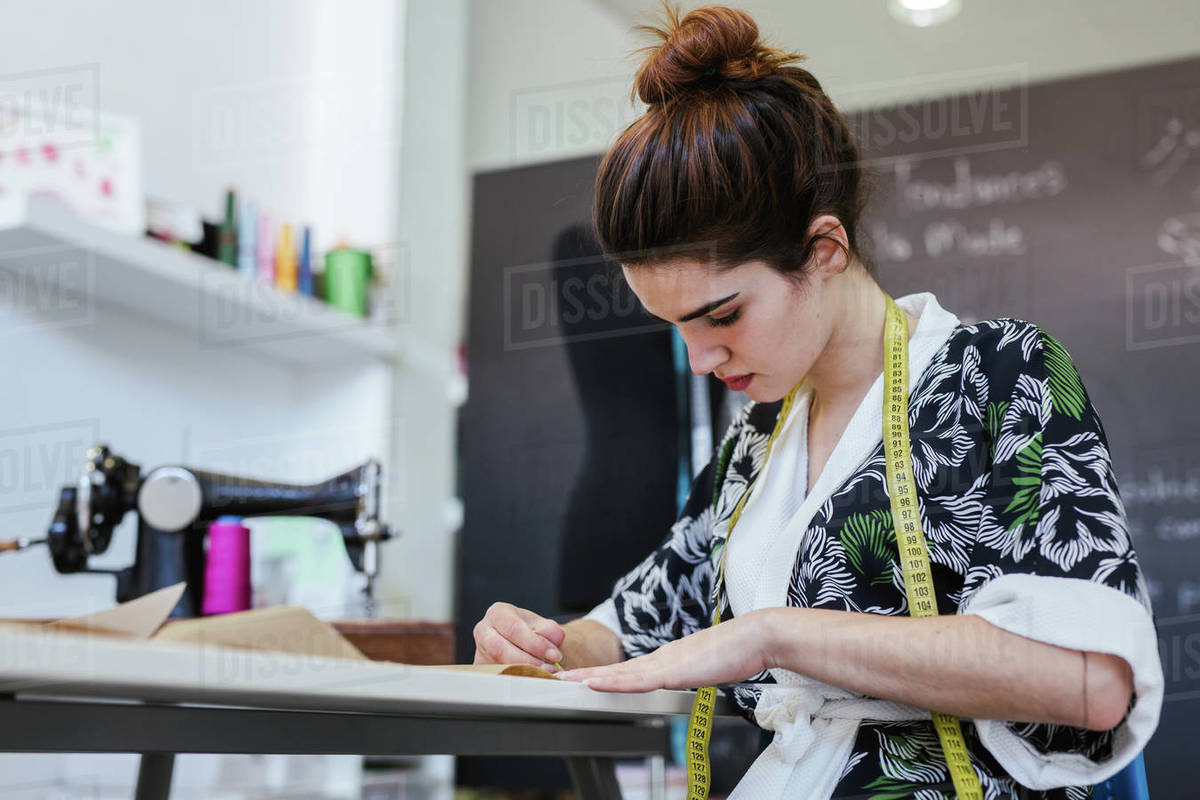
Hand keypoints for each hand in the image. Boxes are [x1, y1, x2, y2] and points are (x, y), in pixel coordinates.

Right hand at [473, 601, 564, 671]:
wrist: (522, 642)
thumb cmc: (530, 631)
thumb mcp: (542, 625)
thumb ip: (550, 630)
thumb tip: (554, 638)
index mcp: (498, 614)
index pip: (513, 628)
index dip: (534, 644)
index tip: (554, 655)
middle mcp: (484, 631)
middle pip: (500, 649)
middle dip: (527, 661)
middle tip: (549, 668)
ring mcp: (480, 652)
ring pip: (497, 666)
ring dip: (523, 672)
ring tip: (544, 674)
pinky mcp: (483, 670)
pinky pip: (498, 677)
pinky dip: (517, 680)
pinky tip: (532, 679)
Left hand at [557, 610, 774, 691]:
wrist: (756, 637)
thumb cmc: (738, 652)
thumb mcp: (708, 667)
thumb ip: (693, 674)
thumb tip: (688, 680)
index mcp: (669, 659)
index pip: (630, 670)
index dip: (605, 674)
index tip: (583, 678)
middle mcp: (662, 658)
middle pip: (616, 669)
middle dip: (586, 674)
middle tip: (557, 678)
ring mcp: (666, 663)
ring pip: (619, 674)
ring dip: (590, 678)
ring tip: (564, 682)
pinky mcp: (674, 670)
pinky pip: (637, 680)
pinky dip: (613, 683)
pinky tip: (595, 684)